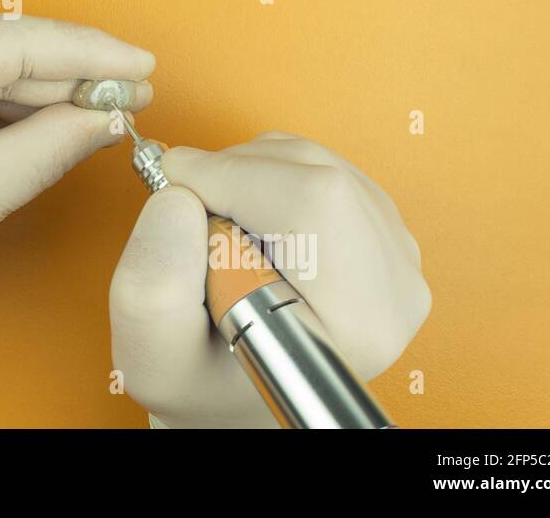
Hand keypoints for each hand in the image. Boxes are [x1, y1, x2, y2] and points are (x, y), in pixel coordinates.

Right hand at [109, 133, 429, 427]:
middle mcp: (395, 285)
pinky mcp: (381, 226)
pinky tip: (244, 220)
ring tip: (217, 227)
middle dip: (232, 172)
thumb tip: (180, 193)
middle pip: (314, 171)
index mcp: (357, 323)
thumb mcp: (153, 352)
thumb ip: (154, 281)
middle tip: (192, 216)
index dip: (230, 177)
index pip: (312, 202)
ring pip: (311, 158)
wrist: (236, 392)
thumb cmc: (200, 380)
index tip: (176, 194)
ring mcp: (396, 251)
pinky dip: (263, 172)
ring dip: (244, 170)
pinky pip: (316, 162)